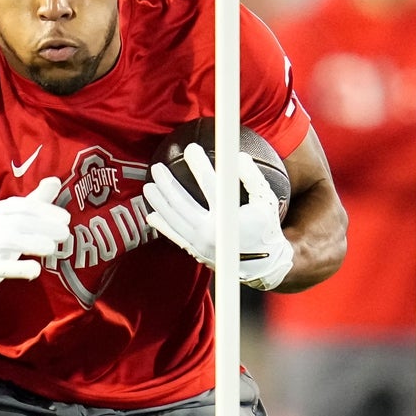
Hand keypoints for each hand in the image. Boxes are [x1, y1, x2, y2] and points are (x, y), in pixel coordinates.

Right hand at [0, 177, 70, 293]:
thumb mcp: (14, 220)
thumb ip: (35, 202)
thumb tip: (55, 180)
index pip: (22, 206)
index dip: (46, 210)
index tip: (66, 219)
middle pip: (17, 221)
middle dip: (44, 226)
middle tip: (65, 234)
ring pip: (8, 239)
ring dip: (33, 242)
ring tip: (52, 249)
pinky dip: (18, 268)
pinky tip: (36, 271)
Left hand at [143, 144, 293, 290]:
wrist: (264, 266)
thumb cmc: (265, 228)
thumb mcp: (265, 202)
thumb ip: (253, 179)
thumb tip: (240, 156)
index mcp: (228, 218)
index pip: (210, 186)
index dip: (199, 166)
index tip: (191, 148)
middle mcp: (211, 232)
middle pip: (182, 203)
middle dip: (167, 184)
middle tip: (157, 168)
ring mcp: (200, 244)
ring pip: (173, 219)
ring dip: (159, 202)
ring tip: (149, 186)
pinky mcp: (196, 252)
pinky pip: (174, 236)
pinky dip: (162, 225)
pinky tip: (151, 213)